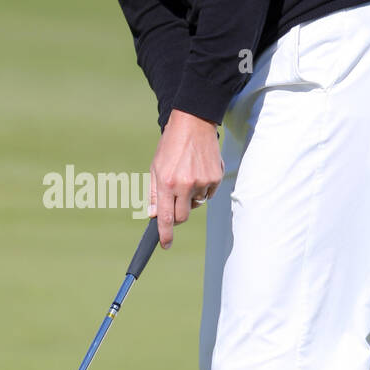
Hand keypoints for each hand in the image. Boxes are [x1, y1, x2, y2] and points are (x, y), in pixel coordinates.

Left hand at [149, 109, 223, 247]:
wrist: (193, 123)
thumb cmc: (171, 146)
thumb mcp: (155, 167)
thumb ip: (155, 193)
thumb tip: (154, 214)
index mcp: (167, 182)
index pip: (166, 217)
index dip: (165, 234)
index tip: (165, 245)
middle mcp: (185, 185)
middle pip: (182, 216)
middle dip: (177, 215)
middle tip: (174, 202)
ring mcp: (202, 182)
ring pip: (195, 204)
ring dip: (190, 197)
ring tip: (187, 175)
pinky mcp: (215, 178)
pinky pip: (207, 194)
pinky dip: (202, 189)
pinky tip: (198, 171)